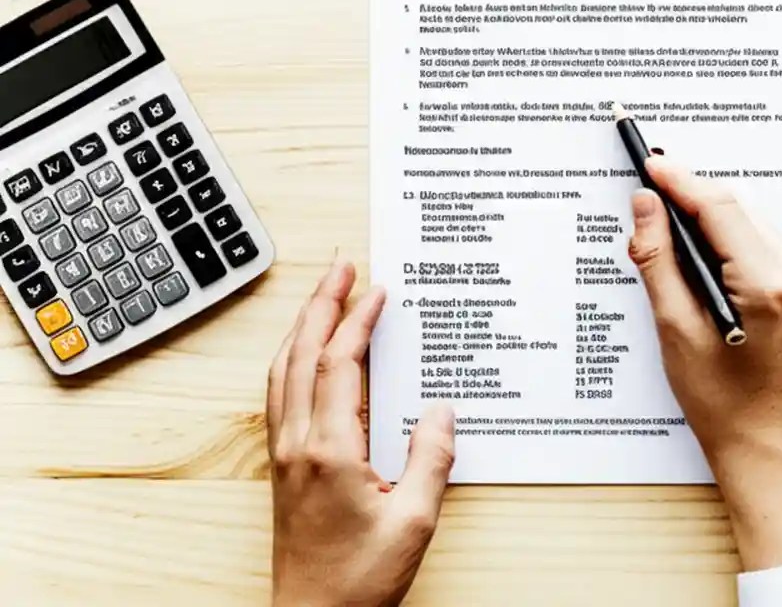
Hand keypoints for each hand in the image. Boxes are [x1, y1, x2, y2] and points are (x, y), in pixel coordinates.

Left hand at [267, 260, 455, 605]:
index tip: (377, 290)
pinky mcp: (281, 468)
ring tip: (323, 295)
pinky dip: (293, 359)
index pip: (340, 365)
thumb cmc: (360, 579)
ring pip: (283, 371)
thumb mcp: (415, 521)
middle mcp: (297, 444)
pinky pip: (280, 395)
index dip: (358, 322)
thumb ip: (431, 459)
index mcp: (329, 450)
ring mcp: (282, 455)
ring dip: (302, 326)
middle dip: (321, 304)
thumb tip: (442, 411)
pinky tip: (305, 354)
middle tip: (341, 265)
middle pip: (301, 354)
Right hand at [628, 156, 781, 570]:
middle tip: (644, 190)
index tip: (647, 164)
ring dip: (704, 214)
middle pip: (733, 207)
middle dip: (688, 195)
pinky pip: (754, 240)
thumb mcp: (675, 329)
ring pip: (744, 219)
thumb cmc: (720, 399)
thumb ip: (658, 261)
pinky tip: (692, 248)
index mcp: (767, 283)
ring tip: (660, 222)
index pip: (719, 209)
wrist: (761, 439)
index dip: (678, 181)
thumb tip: (645, 207)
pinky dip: (721, 234)